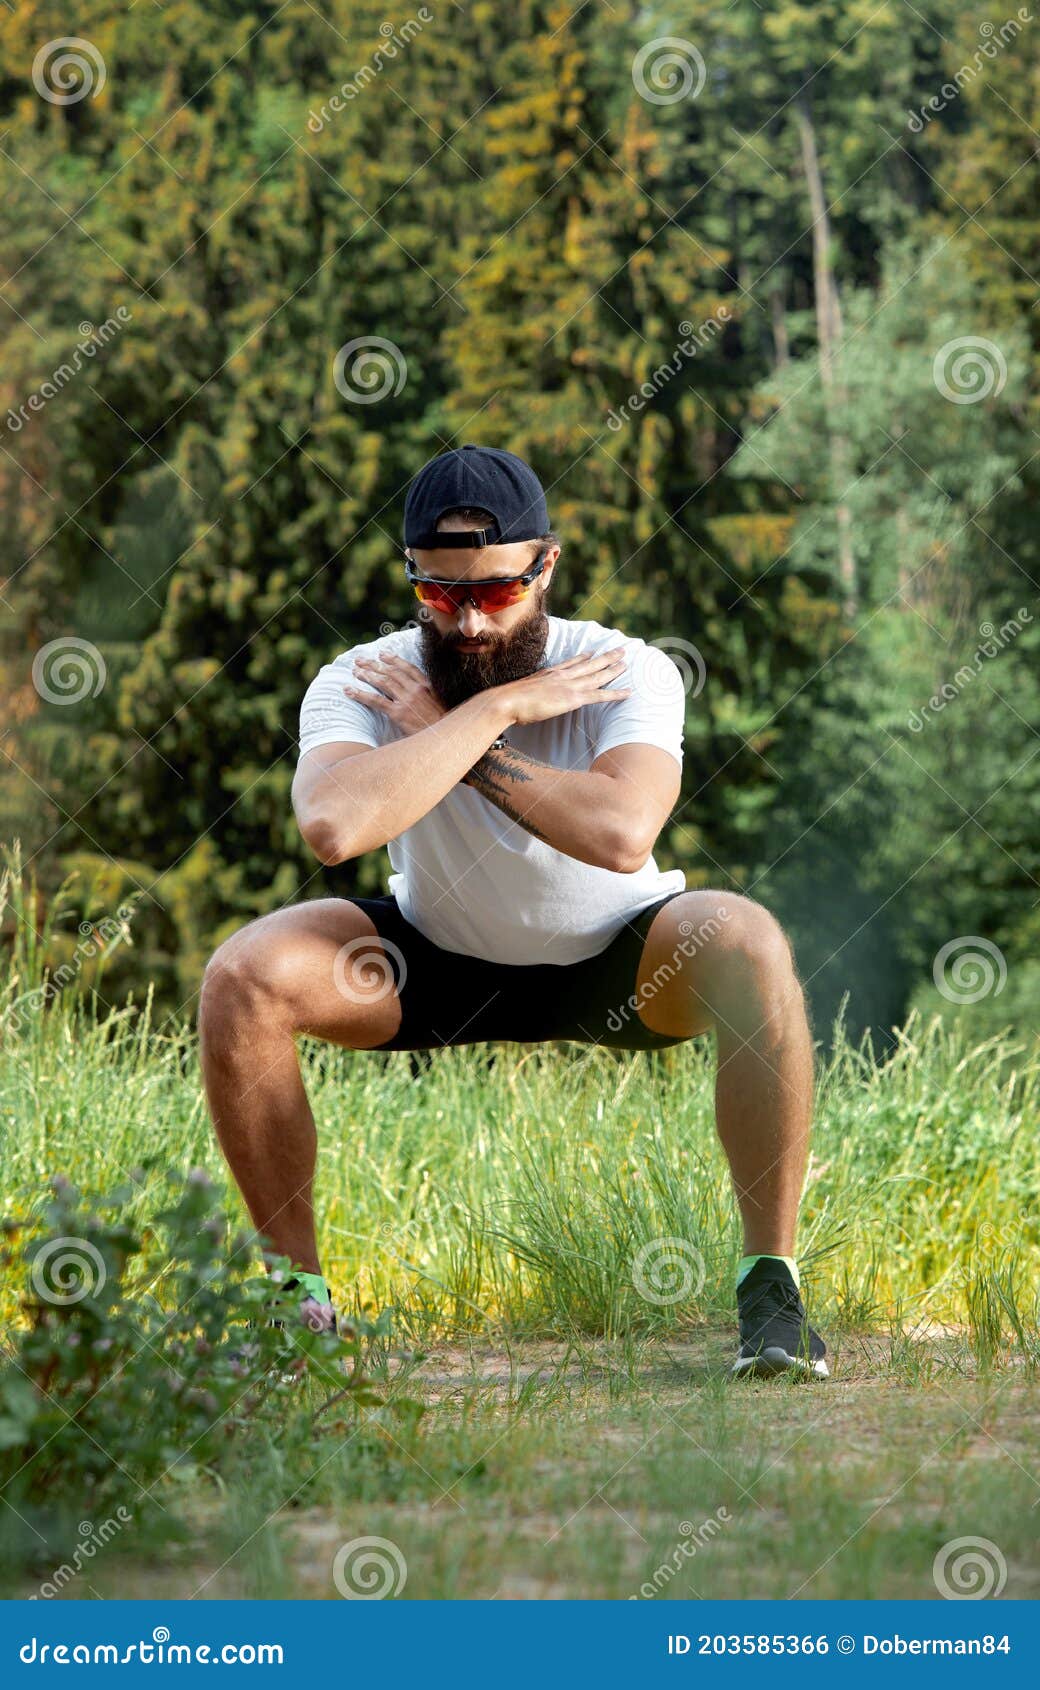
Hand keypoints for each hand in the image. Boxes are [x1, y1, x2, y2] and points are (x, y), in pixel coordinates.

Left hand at [342, 654, 446, 735]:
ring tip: (355, 672)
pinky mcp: (398, 713)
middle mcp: (416, 689)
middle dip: (374, 664)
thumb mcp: (440, 705)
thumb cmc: (443, 725)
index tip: (382, 654)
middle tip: (361, 660)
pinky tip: (349, 690)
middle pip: (391, 672)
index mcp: (427, 686)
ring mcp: (406, 700)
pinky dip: (360, 694)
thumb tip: (417, 695)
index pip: (408, 668)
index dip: (393, 659)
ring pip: (382, 682)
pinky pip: (375, 700)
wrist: (445, 738)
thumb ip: (428, 697)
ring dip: (366, 675)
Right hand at [493, 647, 632, 726]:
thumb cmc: (508, 701)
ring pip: (597, 675)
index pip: (570, 663)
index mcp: (549, 673)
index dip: (583, 657)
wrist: (507, 701)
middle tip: (619, 651)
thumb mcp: (520, 692)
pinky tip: (627, 692)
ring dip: (613, 668)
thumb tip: (524, 698)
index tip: (592, 651)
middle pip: (589, 664)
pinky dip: (615, 693)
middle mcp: (561, 675)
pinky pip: (600, 695)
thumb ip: (528, 693)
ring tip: (626, 662)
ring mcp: (569, 685)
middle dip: (605, 657)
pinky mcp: (573, 698)